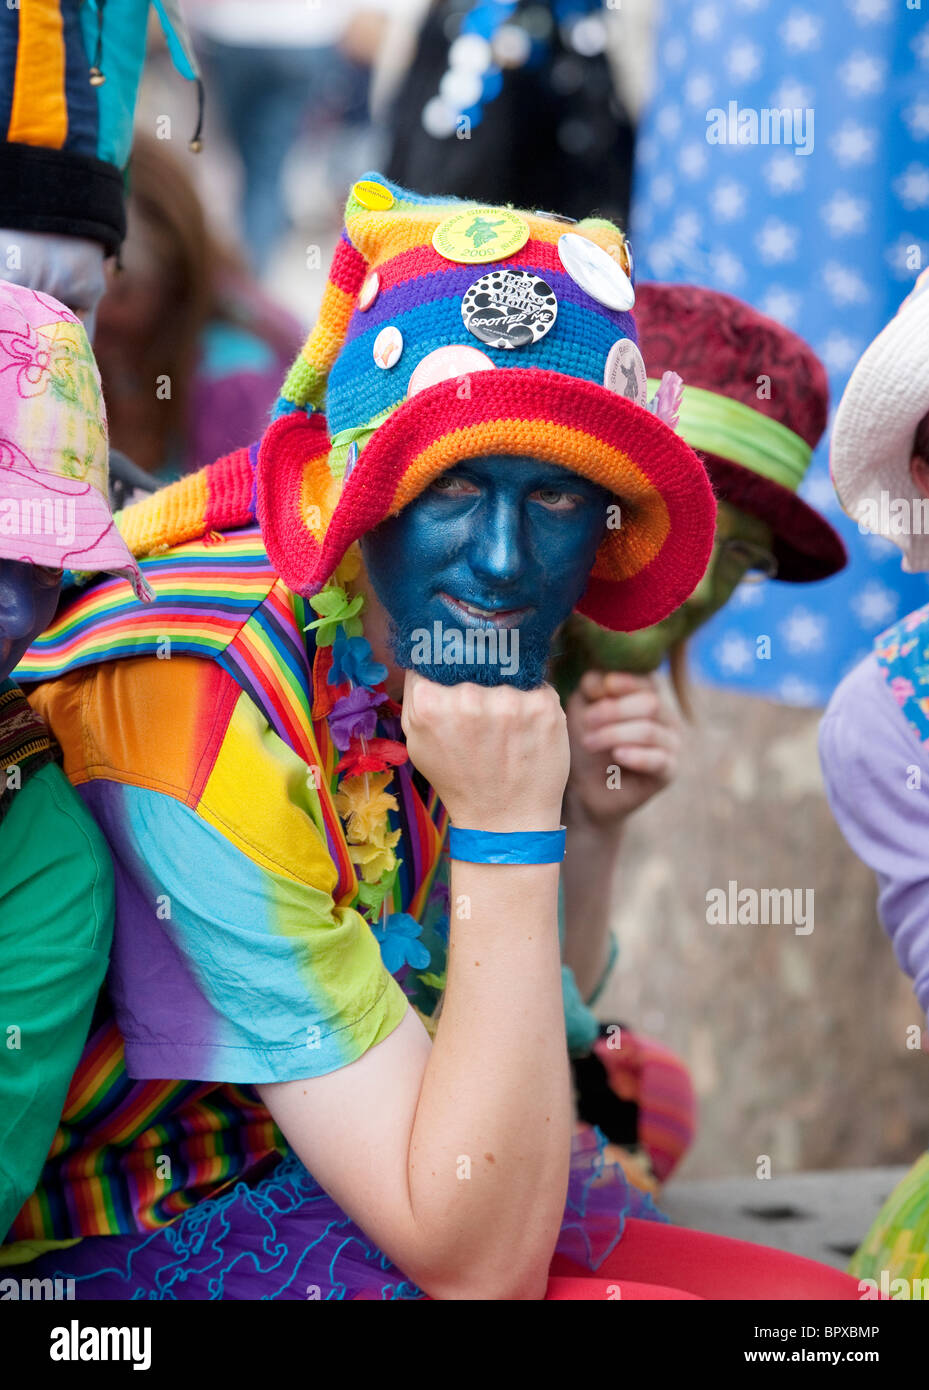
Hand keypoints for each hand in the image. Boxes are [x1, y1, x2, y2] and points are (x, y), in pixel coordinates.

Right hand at [401, 670, 568, 831]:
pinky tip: (527, 730)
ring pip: (506, 672)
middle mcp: (470, 697)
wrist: (506, 821)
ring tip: (506, 728)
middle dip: (478, 681)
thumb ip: (416, 695)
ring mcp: (510, 701)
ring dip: (507, 692)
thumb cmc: (460, 781)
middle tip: (484, 717)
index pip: (438, 656)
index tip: (456, 679)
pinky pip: (536, 684)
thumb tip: (425, 650)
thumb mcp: (418, 743)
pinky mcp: (545, 706)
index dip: (447, 665)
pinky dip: (532, 702)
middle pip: (473, 662)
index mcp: (430, 704)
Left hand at [565, 670, 681, 825]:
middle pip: (651, 703)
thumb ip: (593, 687)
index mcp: (648, 694)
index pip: (647, 679)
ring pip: (650, 731)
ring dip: (615, 735)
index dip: (624, 682)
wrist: (587, 787)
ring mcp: (671, 743)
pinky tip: (617, 756)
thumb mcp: (582, 707)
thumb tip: (607, 679)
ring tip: (590, 743)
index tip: (599, 690)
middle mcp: (666, 715)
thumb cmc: (587, 740)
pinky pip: (659, 760)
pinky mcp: (669, 770)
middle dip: (614, 711)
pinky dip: (636, 756)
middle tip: (587, 722)